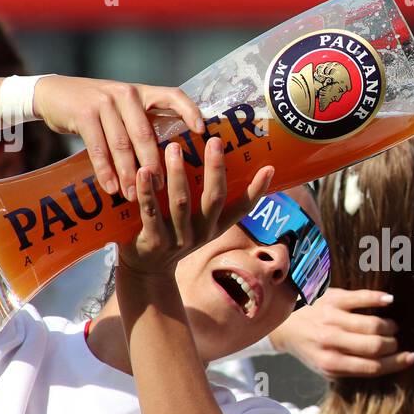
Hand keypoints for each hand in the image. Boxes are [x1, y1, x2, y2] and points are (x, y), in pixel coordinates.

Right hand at [32, 77, 206, 201]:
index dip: (189, 110)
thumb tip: (171, 158)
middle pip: (145, 133)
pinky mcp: (84, 113)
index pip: (172, 95)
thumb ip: (143, 123)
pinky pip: (98, 148)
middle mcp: (126, 94)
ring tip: (133, 195)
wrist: (54, 94)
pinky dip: (105, 171)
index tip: (202, 131)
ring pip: (122, 144)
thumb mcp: (122, 108)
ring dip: (129, 173)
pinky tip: (111, 188)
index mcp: (141, 93)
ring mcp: (104, 102)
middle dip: (153, 163)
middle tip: (161, 187)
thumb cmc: (96, 107)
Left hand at [116, 134, 272, 278]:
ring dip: (178, 173)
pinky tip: (143, 171)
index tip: (269, 168)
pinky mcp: (153, 242)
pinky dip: (146, 190)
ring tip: (174, 147)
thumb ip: (201, 198)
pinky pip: (150, 212)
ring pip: (181, 202)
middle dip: (215, 169)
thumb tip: (210, 157)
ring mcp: (178, 239)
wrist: (147, 272)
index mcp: (216, 227)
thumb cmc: (172, 235)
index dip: (257, 190)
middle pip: (214, 199)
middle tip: (214, 141)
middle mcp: (202, 233)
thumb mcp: (195, 223)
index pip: (242, 208)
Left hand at [269, 288, 413, 377]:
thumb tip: (390, 364)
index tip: (410, 358)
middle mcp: (330, 342)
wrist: (286, 326)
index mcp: (331, 363)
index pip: (372, 367)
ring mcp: (331, 318)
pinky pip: (362, 297)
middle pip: (375, 346)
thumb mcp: (327, 367)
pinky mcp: (331, 299)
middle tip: (395, 342)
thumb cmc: (312, 349)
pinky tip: (389, 301)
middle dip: (393, 345)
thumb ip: (353, 368)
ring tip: (390, 327)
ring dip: (388, 326)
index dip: (396, 363)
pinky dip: (379, 299)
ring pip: (372, 324)